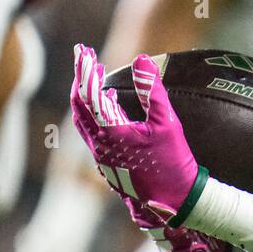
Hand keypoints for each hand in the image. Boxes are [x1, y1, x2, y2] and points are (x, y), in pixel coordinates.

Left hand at [69, 44, 201, 224]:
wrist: (174, 201)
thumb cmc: (173, 162)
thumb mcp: (167, 123)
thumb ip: (152, 90)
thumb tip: (142, 59)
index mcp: (111, 132)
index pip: (89, 93)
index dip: (85, 69)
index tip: (84, 50)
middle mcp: (99, 144)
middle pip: (79, 104)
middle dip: (80, 77)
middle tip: (84, 55)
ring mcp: (101, 155)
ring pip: (81, 119)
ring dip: (83, 94)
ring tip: (91, 74)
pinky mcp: (107, 162)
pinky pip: (90, 131)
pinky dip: (91, 110)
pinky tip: (104, 103)